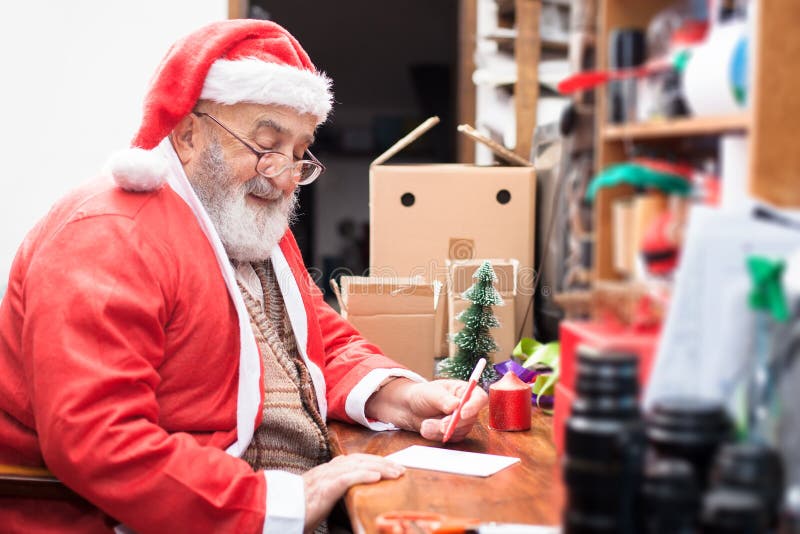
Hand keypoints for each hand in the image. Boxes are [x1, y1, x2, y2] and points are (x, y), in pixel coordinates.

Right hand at [302, 453, 403, 532]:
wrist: (274, 511)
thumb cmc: (295, 508)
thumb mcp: (318, 496)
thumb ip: (333, 491)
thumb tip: (351, 494)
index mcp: (326, 471)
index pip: (355, 460)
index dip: (374, 461)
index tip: (390, 466)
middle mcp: (327, 470)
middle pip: (360, 460)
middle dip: (382, 463)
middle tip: (400, 469)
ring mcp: (325, 478)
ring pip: (357, 466)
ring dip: (379, 468)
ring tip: (396, 472)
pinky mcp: (323, 489)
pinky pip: (346, 479)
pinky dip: (363, 476)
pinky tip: (376, 478)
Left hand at [366, 379, 487, 442]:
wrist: (409, 408)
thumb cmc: (422, 395)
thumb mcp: (430, 393)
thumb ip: (443, 399)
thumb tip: (456, 405)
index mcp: (464, 390)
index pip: (479, 397)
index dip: (474, 406)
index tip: (463, 413)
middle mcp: (466, 406)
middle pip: (471, 418)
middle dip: (454, 423)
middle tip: (440, 425)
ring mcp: (462, 421)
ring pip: (459, 430)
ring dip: (441, 430)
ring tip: (425, 424)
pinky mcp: (454, 433)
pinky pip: (451, 438)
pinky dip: (437, 435)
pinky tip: (426, 429)